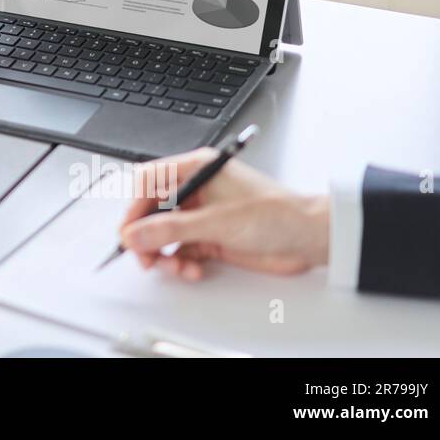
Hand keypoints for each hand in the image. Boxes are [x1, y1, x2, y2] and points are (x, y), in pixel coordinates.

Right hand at [119, 149, 329, 279]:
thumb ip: (172, 229)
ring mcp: (202, 214)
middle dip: (146, 235)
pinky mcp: (210, 237)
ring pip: (165, 233)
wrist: (311, 238)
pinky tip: (191, 269)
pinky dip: (181, 263)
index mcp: (196, 169)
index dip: (134, 207)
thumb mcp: (217, 222)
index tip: (128, 232)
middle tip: (145, 257)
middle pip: (152, 210)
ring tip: (173, 267)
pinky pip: (182, 250)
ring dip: (164, 253)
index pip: (149, 182)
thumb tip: (135, 234)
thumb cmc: (277, 214)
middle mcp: (195, 189)